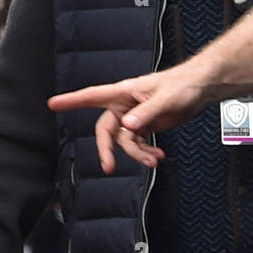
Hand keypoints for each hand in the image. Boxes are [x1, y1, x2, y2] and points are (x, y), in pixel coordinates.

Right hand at [48, 62, 211, 172]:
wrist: (199, 89)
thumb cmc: (181, 84)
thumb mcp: (165, 98)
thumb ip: (146, 112)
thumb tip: (128, 125)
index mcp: (124, 92)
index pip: (92, 96)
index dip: (71, 100)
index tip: (52, 104)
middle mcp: (125, 105)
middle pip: (106, 130)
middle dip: (107, 149)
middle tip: (108, 167)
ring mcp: (135, 116)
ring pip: (125, 141)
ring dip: (137, 154)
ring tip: (153, 160)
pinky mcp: (146, 126)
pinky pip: (138, 144)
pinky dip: (146, 152)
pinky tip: (157, 156)